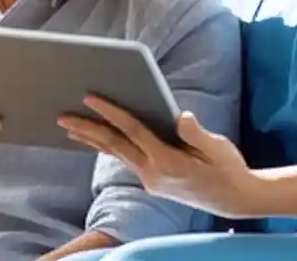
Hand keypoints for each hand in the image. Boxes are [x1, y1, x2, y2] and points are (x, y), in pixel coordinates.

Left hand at [58, 96, 254, 217]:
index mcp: (167, 162)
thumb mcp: (218, 148)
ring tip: (69, 127)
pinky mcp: (153, 181)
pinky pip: (125, 159)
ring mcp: (151, 180)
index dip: (110, 112)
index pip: (132, 131)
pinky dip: (108, 148)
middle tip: (61, 116)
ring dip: (92, 140)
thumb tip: (180, 117)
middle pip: (114, 146)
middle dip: (87, 129)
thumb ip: (197, 134)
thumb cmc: (228, 168)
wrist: (234, 199)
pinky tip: (97, 140)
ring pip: (116, 154)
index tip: (90, 97)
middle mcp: (153, 173)